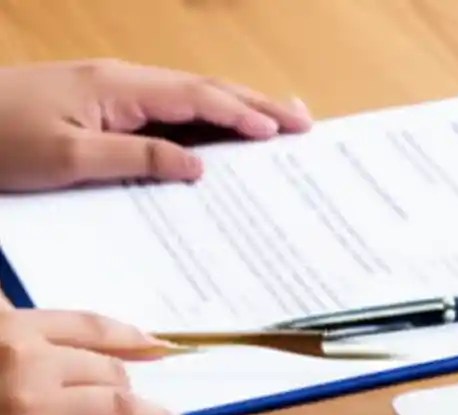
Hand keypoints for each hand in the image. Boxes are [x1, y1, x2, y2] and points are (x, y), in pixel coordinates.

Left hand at [0, 58, 311, 191]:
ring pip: (189, 96)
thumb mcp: (69, 159)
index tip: (280, 132)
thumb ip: (137, 158)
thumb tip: (198, 165)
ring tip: (279, 121)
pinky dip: (204, 117)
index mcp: (119, 88)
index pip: (197, 97)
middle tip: (303, 121)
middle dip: (256, 104)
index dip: (241, 114)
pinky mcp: (102, 105)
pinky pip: (167, 109)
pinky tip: (220, 130)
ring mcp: (113, 91)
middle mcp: (123, 82)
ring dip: (236, 107)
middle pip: (204, 88)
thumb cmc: (0, 140)